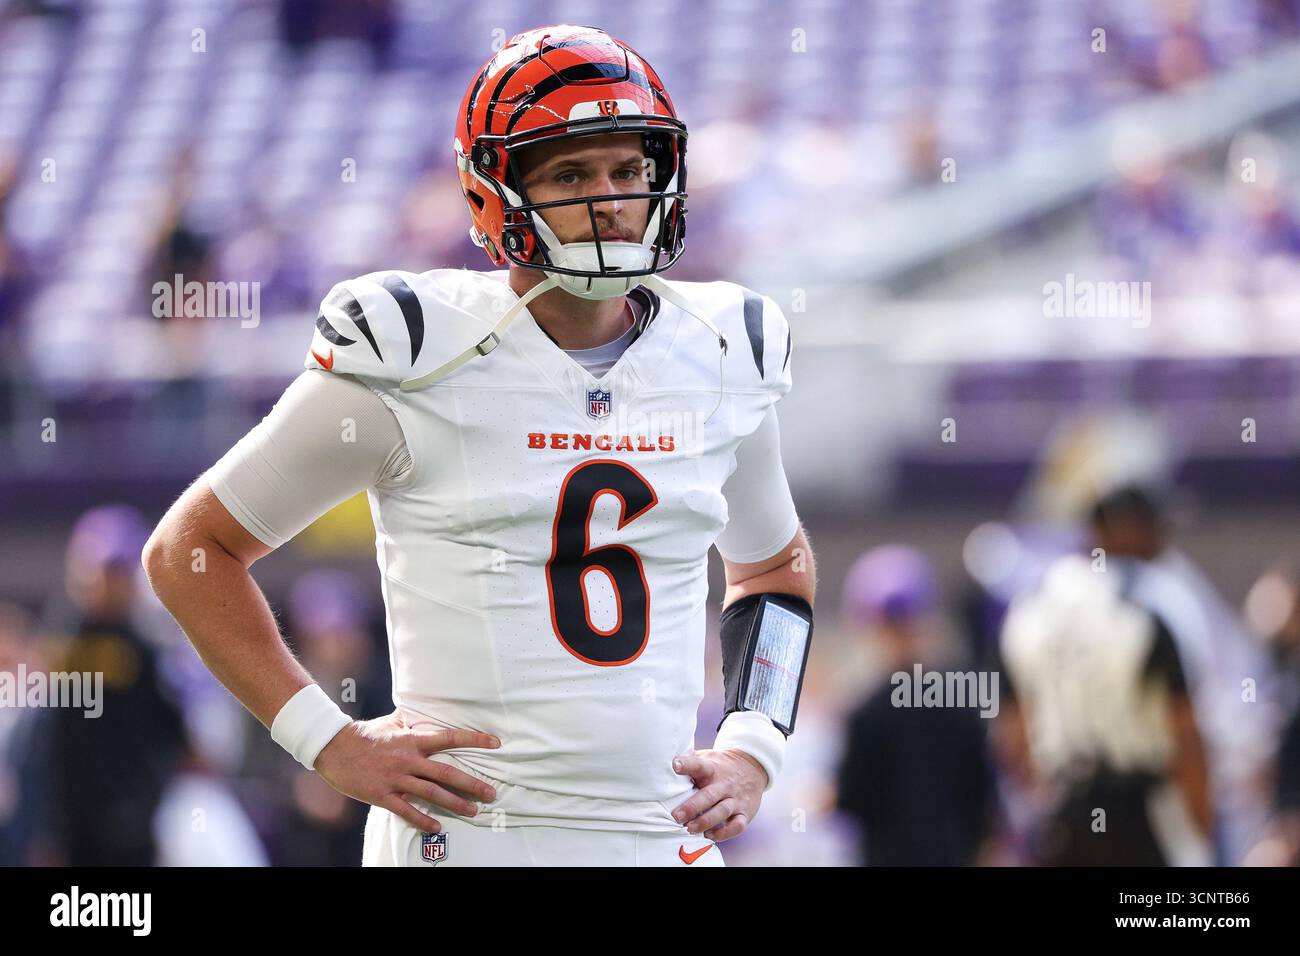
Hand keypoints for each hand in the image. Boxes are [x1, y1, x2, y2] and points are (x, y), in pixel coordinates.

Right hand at [314, 709, 500, 833]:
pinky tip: (437, 826)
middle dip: (472, 784)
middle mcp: (408, 759)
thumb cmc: (365, 734)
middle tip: (492, 793)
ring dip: (455, 803)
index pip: (450, 738)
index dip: (474, 740)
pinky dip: (423, 820)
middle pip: (447, 773)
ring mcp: (396, 779)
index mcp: (412, 740)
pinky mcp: (382, 795)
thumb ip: (410, 720)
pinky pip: (406, 811)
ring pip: (432, 793)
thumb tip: (425, 710)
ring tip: (473, 811)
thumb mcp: (391, 723)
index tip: (495, 744)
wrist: (334, 748)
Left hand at [669, 749, 765, 841]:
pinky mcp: (745, 812)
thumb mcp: (707, 757)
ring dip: (705, 822)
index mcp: (712, 768)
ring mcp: (736, 799)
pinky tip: (709, 835)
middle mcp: (725, 784)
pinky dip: (724, 834)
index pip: (699, 765)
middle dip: (692, 807)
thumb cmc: (720, 766)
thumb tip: (663, 763)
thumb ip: (689, 761)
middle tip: (676, 816)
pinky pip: (737, 826)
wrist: (752, 767)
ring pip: (722, 812)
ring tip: (689, 829)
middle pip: (709, 795)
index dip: (687, 764)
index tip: (675, 765)